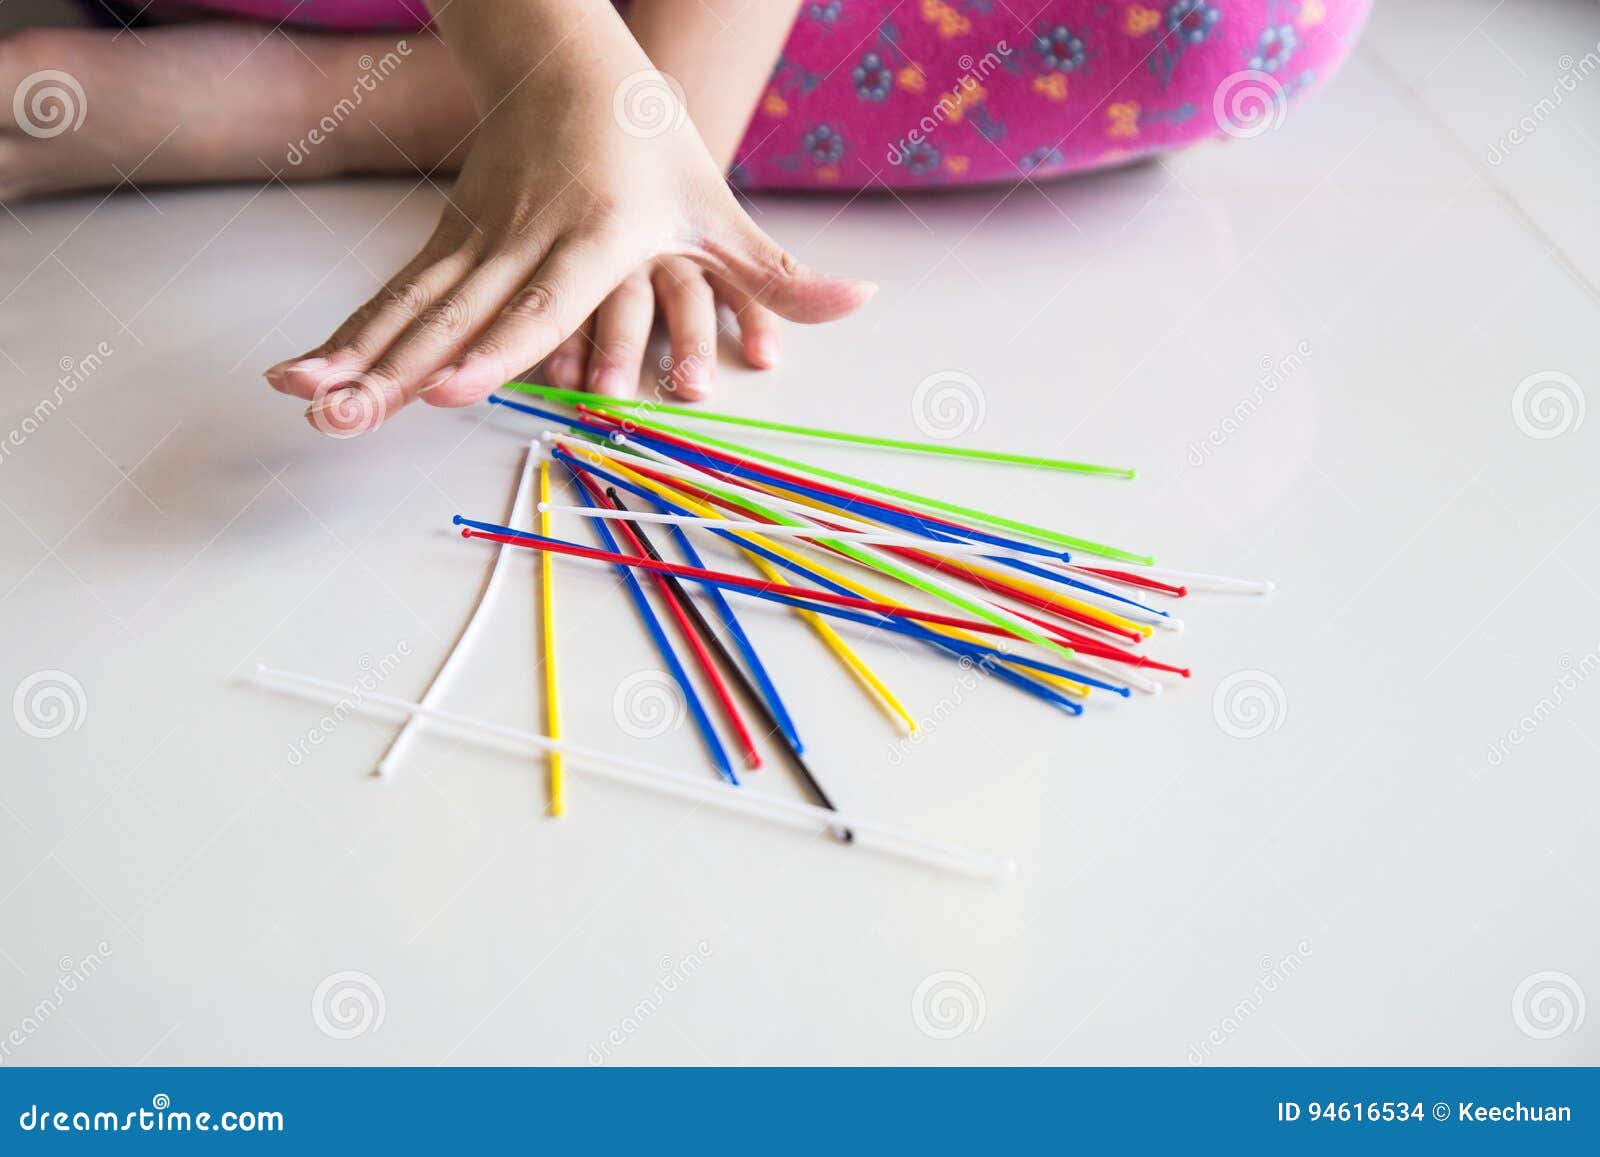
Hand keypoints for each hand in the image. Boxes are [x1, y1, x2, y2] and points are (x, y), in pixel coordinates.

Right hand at [265, 38, 870, 433]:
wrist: (571, 59)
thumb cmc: (655, 142)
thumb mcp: (720, 206)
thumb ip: (779, 273)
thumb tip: (862, 302)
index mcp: (597, 233)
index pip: (543, 300)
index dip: (498, 348)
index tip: (449, 387)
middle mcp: (528, 237)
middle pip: (456, 312)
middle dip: (394, 369)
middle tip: (337, 418)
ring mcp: (480, 236)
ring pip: (412, 303)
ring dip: (354, 356)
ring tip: (299, 402)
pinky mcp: (452, 237)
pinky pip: (398, 294)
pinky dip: (352, 335)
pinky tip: (305, 375)